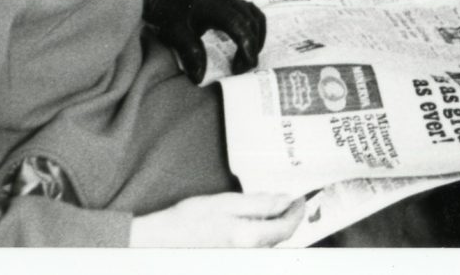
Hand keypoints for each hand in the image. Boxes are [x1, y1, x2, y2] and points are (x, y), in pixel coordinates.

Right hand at [128, 191, 306, 247]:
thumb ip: (259, 203)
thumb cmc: (189, 220)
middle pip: (279, 239)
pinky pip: (255, 249)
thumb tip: (285, 200)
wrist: (159, 242)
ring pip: (268, 245)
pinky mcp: (231, 260)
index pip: (286, 228)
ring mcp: (239, 260)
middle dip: (287, 220)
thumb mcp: (226, 203)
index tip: (301, 199)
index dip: (297, 212)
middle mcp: (248, 255)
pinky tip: (252, 225)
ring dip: (274, 229)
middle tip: (288, 201)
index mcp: (249, 239)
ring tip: (270, 211)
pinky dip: (260, 236)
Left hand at [143, 0, 267, 82]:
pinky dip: (253, 29)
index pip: (239, 24)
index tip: (247, 66)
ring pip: (255, 16)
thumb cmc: (170, 9)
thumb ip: (189, 52)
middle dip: (251, 47)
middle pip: (251, 22)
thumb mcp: (174, 31)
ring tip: (246, 59)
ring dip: (256, 38)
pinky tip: (247, 43)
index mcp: (214, 4)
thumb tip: (200, 77)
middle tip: (240, 69)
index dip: (247, 45)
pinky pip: (251, 12)